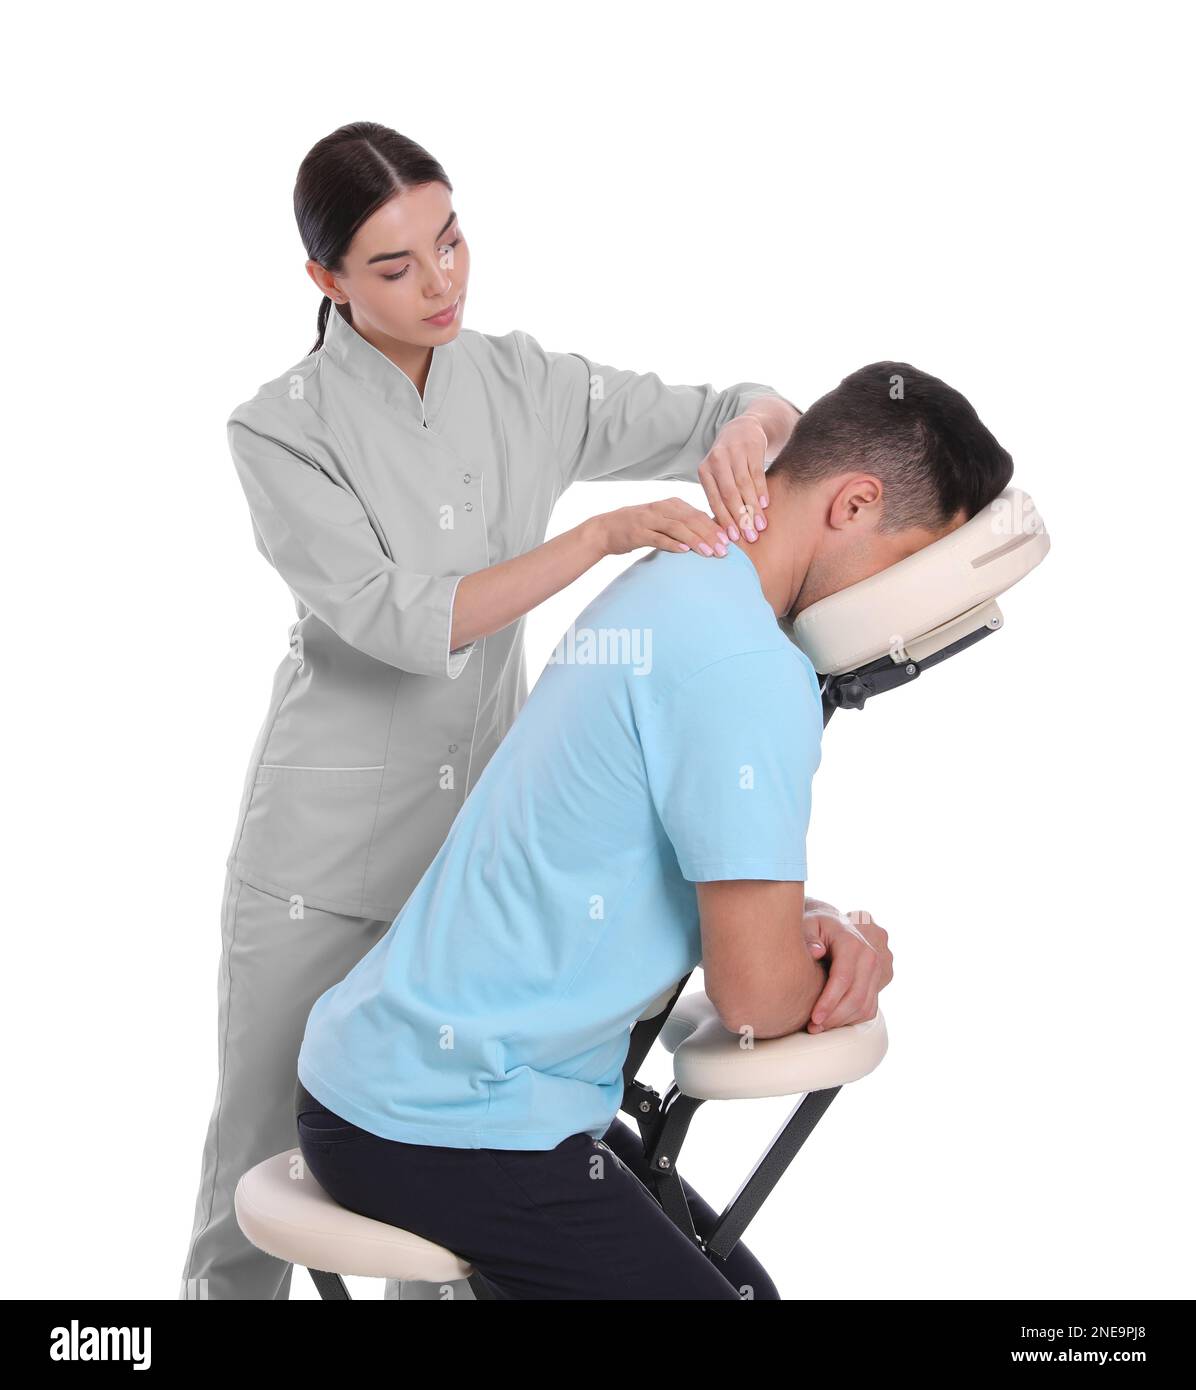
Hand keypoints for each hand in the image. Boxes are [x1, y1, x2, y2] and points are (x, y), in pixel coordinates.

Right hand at [594, 497, 730, 557]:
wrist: (605, 529)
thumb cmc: (638, 527)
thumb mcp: (662, 521)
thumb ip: (683, 525)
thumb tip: (710, 535)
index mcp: (671, 504)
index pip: (698, 514)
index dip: (715, 526)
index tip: (731, 540)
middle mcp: (661, 508)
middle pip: (691, 520)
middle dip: (710, 534)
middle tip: (725, 549)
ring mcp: (648, 519)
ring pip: (677, 528)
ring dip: (696, 540)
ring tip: (710, 552)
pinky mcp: (637, 532)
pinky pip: (657, 537)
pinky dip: (672, 544)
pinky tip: (685, 551)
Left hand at [698, 417, 769, 542]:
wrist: (742, 428)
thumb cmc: (729, 461)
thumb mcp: (718, 475)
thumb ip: (719, 496)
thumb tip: (723, 531)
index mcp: (704, 470)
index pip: (714, 500)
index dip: (724, 520)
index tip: (733, 538)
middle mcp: (717, 460)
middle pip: (729, 494)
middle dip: (740, 518)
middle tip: (750, 536)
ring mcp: (734, 452)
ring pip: (744, 485)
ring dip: (753, 508)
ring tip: (761, 525)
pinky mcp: (751, 447)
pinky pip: (757, 473)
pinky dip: (761, 490)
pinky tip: (766, 505)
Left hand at [801, 907, 892, 1033]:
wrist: (835, 924)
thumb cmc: (815, 926)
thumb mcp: (807, 925)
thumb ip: (808, 937)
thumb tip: (817, 952)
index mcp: (852, 942)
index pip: (843, 978)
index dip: (828, 1001)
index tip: (813, 1017)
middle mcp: (870, 957)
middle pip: (856, 996)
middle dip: (834, 1017)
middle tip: (812, 1028)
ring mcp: (878, 970)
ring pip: (865, 1006)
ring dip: (842, 1022)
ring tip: (818, 1027)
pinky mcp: (879, 983)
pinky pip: (869, 1009)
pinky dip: (851, 1020)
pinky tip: (831, 1021)